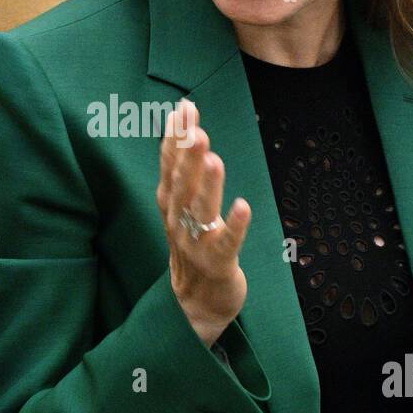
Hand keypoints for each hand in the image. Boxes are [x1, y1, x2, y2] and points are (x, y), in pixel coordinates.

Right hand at [156, 99, 251, 346]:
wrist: (196, 302)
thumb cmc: (193, 246)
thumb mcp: (183, 208)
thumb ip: (184, 172)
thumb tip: (187, 128)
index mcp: (170, 205)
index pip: (170, 166)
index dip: (174, 139)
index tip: (183, 109)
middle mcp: (178, 222)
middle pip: (182, 186)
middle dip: (188, 158)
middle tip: (196, 130)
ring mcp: (195, 244)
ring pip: (200, 212)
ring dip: (207, 186)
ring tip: (214, 159)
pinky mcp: (217, 263)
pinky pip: (226, 243)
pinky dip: (234, 225)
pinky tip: (243, 206)